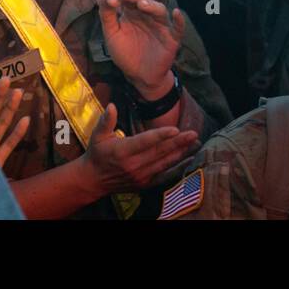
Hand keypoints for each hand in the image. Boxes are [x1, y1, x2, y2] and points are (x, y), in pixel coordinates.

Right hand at [82, 103, 199, 193]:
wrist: (94, 180)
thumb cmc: (97, 154)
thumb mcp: (97, 135)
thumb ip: (106, 120)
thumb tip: (112, 105)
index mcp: (123, 151)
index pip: (145, 142)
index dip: (161, 135)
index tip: (175, 129)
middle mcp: (133, 165)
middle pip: (159, 152)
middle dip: (178, 142)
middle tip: (193, 133)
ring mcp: (140, 176)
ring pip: (164, 163)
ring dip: (181, 152)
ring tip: (195, 142)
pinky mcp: (145, 183)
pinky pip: (164, 174)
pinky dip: (177, 166)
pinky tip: (188, 158)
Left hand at [99, 0, 184, 96]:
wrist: (138, 76)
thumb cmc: (125, 53)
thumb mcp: (112, 34)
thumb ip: (107, 16)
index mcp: (132, 13)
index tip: (111, 1)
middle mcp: (147, 15)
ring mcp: (160, 26)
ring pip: (160, 10)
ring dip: (152, 6)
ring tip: (142, 4)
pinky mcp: (171, 39)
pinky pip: (178, 28)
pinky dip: (179, 21)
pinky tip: (176, 13)